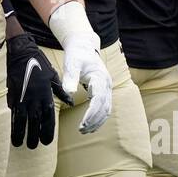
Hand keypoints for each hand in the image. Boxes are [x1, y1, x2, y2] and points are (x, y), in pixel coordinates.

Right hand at [6, 33, 70, 147]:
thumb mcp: (53, 76)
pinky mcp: (12, 95)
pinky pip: (12, 113)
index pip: (48, 119)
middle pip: (35, 123)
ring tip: (20, 144)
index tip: (46, 142)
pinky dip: (12, 123)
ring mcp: (22, 98)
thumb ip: (61, 92)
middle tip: (33, 146)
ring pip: (22, 120)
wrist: (21, 54)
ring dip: (21, 133)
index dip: (47, 132)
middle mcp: (34, 99)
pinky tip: (11, 131)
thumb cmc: (38, 64)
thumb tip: (71, 102)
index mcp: (46, 95)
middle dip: (34, 136)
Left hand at [47, 1, 111, 133]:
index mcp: (100, 78)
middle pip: (104, 107)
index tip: (83, 124)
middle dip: (94, 121)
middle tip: (81, 130)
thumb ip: (70, 78)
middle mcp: (107, 83)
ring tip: (85, 130)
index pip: (99, 100)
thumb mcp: (72, 64)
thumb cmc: (76, 54)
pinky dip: (99, 117)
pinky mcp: (104, 90)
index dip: (92, 113)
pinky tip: (90, 124)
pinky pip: (105, 107)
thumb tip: (69, 93)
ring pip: (106, 109)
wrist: (83, 46)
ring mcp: (107, 87)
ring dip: (97, 121)